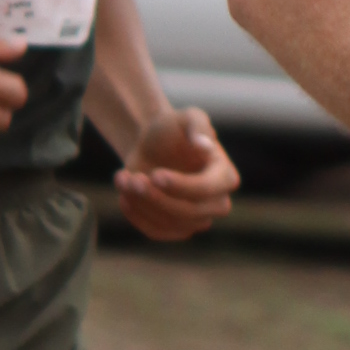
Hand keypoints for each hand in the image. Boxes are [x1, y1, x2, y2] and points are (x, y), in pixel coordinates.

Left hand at [111, 104, 238, 242]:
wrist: (151, 144)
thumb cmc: (172, 129)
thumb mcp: (187, 117)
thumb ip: (199, 126)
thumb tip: (205, 146)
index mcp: (226, 176)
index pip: (208, 190)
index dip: (182, 186)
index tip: (155, 174)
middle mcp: (218, 202)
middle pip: (190, 213)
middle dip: (157, 198)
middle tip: (134, 178)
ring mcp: (197, 219)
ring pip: (171, 224)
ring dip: (142, 204)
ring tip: (124, 179)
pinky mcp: (176, 229)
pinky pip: (157, 232)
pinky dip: (136, 215)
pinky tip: (124, 193)